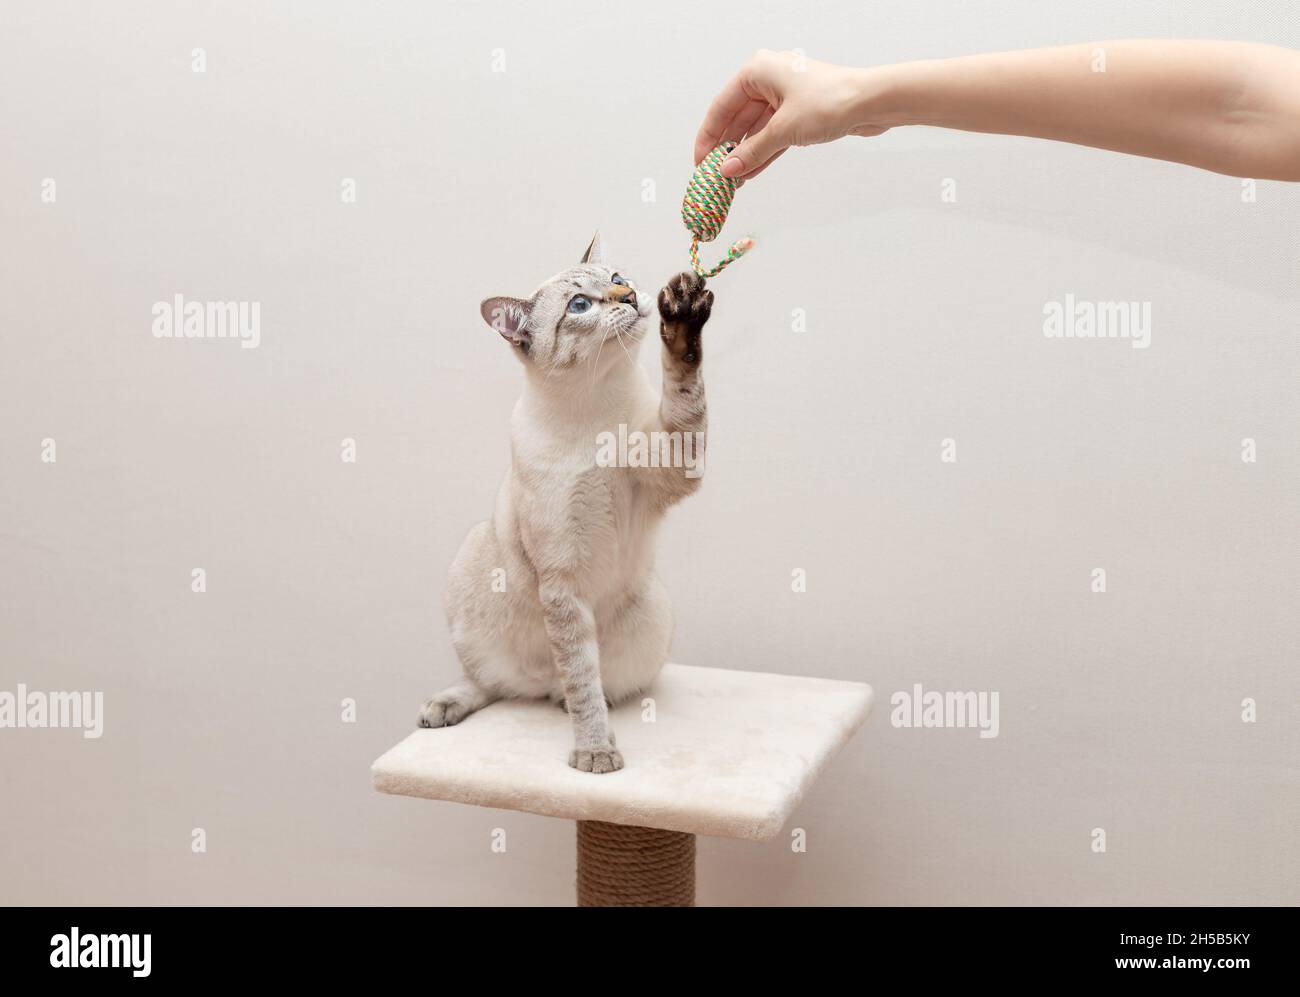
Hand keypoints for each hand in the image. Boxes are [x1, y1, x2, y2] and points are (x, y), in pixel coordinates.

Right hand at [693, 49, 889, 180]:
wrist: (872, 103)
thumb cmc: (829, 101)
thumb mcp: (783, 130)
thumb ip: (752, 152)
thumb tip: (726, 172)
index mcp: (757, 71)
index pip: (721, 108)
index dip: (709, 138)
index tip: (700, 163)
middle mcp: (768, 80)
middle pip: (737, 119)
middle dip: (727, 150)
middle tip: (714, 176)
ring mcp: (784, 96)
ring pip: (755, 130)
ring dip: (745, 155)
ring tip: (731, 181)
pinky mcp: (799, 112)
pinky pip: (772, 135)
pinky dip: (762, 153)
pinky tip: (750, 173)